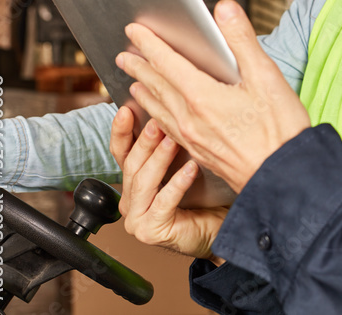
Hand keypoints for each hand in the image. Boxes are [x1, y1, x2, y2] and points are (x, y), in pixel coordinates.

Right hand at [110, 108, 227, 259]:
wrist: (220, 231)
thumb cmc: (205, 199)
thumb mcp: (184, 167)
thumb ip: (172, 147)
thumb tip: (170, 112)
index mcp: (134, 185)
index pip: (121, 154)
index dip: (121, 132)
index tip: (125, 110)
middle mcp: (130, 202)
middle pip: (132, 165)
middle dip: (145, 141)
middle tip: (158, 121)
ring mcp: (137, 219)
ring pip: (144, 181)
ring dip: (159, 158)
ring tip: (173, 139)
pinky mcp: (151, 231)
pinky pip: (163, 202)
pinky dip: (177, 183)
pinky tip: (192, 168)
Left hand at [115, 0, 310, 192]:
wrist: (284, 178)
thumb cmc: (281, 130)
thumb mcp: (267, 76)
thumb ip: (242, 40)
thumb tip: (224, 9)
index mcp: (202, 96)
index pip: (167, 62)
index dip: (150, 44)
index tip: (135, 30)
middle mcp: (190, 119)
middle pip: (156, 86)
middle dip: (139, 68)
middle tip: (124, 56)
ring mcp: (193, 139)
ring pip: (159, 110)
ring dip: (145, 93)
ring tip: (134, 84)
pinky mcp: (201, 154)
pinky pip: (168, 130)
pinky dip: (158, 116)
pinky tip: (160, 119)